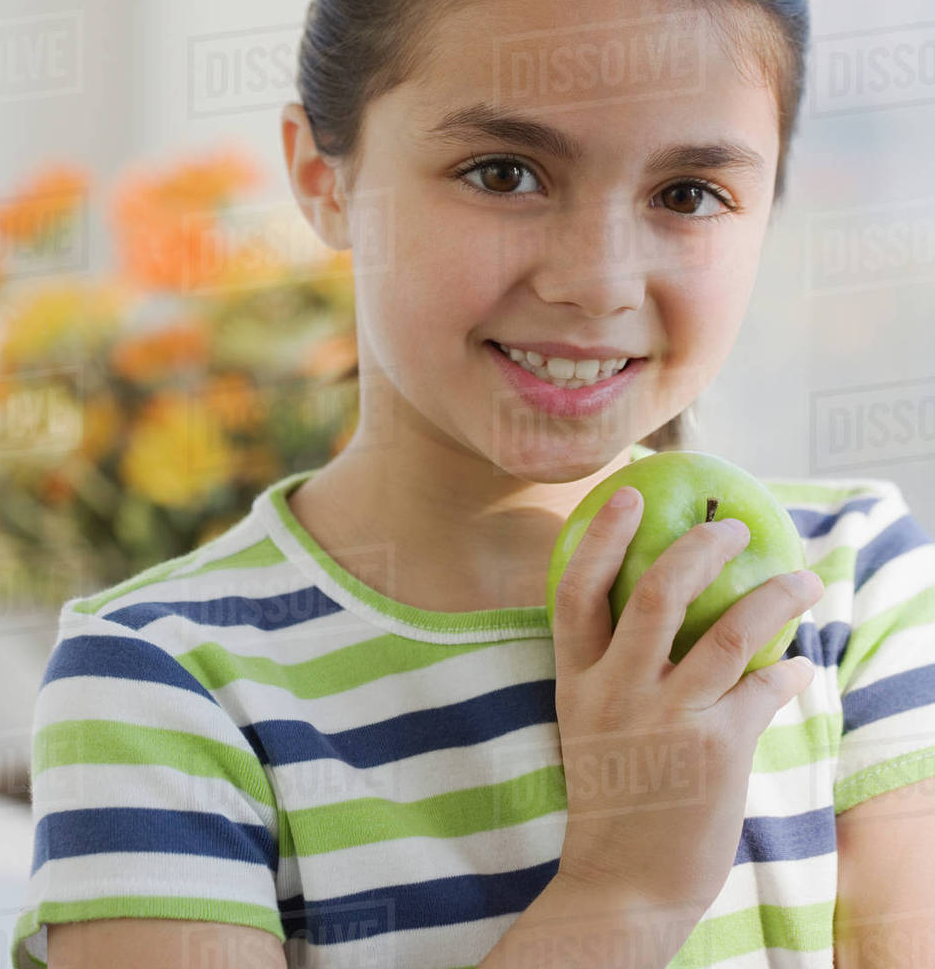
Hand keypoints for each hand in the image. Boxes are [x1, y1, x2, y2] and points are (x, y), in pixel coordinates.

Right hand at [551, 486, 822, 917]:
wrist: (622, 884)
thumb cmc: (612, 796)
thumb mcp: (590, 723)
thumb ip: (613, 670)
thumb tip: (658, 612)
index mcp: (577, 680)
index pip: (579, 590)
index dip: (603, 535)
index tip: (631, 494)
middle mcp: (617, 690)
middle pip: (659, 592)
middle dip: (702, 547)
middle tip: (731, 527)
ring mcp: (667, 719)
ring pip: (729, 631)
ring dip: (776, 596)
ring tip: (802, 577)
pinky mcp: (716, 749)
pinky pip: (763, 689)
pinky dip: (788, 670)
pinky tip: (798, 666)